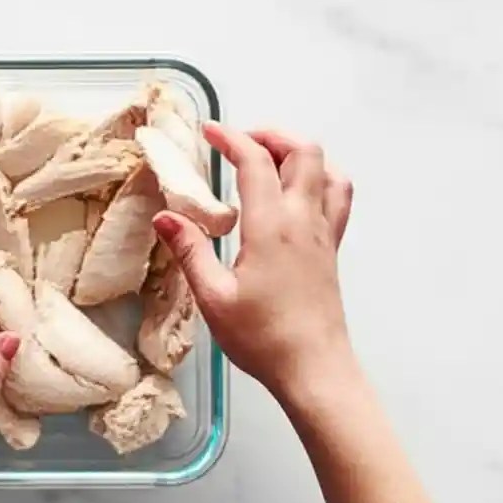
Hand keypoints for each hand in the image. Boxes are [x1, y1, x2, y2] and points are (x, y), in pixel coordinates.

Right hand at [152, 122, 354, 401]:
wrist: (314, 369)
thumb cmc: (263, 339)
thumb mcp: (213, 297)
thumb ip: (190, 251)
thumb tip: (165, 217)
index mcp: (271, 226)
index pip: (255, 161)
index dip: (230, 138)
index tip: (208, 132)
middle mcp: (303, 220)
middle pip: (302, 151)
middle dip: (270, 135)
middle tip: (239, 143)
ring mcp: (323, 232)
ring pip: (327, 168)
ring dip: (298, 152)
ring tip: (269, 160)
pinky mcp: (331, 249)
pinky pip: (338, 195)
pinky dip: (321, 177)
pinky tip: (298, 191)